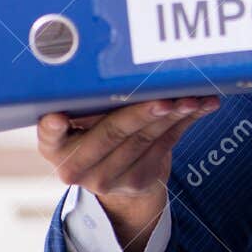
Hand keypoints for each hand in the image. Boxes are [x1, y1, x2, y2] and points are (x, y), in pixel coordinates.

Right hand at [37, 96, 218, 251]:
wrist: (114, 175)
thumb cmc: (94, 133)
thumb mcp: (81, 122)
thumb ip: (90, 103)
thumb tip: (121, 71)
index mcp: (53, 145)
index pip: (50, 135)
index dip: (53, 127)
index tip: (58, 118)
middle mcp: (75, 166)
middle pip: (112, 133)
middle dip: (141, 112)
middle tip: (164, 98)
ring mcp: (107, 179)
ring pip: (145, 139)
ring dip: (173, 115)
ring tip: (191, 97)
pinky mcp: (137, 180)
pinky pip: (166, 144)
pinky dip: (185, 121)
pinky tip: (201, 106)